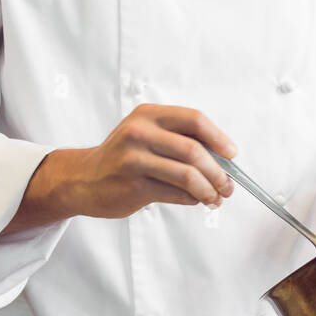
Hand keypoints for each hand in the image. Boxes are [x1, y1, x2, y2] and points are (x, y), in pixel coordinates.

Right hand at [63, 104, 236, 219]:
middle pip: (195, 151)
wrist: (83, 179)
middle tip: (228, 185)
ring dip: (209, 190)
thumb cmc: (122, 157)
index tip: (232, 153)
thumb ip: (178, 139)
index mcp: (148, 115)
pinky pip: (175, 194)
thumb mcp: (145, 134)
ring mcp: (134, 160)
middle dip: (219, 171)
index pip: (194, 119)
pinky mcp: (133, 186)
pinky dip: (193, 199)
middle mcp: (140, 133)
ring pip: (188, 175)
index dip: (218, 137)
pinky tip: (197, 201)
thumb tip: (222, 158)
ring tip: (216, 197)